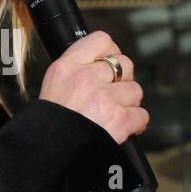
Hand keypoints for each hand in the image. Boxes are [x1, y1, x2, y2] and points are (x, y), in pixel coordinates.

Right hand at [38, 30, 147, 144]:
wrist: (49, 151)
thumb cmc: (50, 123)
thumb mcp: (53, 84)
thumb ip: (76, 69)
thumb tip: (100, 62)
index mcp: (68, 66)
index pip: (102, 40)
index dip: (111, 52)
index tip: (109, 65)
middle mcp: (87, 78)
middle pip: (124, 64)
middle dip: (122, 80)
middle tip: (112, 94)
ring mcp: (105, 98)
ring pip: (135, 90)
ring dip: (128, 103)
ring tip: (113, 113)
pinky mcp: (119, 119)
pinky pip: (141, 115)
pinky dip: (135, 124)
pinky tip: (121, 128)